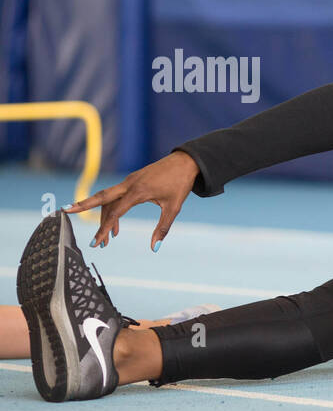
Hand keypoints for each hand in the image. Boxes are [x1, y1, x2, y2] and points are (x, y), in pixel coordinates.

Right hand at [62, 150, 199, 250]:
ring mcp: (129, 181)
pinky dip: (112, 209)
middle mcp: (129, 184)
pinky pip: (116, 195)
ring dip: (104, 217)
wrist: (185, 162)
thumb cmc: (180, 184)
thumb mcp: (173, 208)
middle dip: (84, 207)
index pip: (115, 212)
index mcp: (138, 191)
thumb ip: (162, 228)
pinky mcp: (132, 180)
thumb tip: (154, 247)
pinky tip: (116, 225)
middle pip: (101, 198)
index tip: (97, 242)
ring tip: (107, 238)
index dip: (104, 229)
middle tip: (68, 214)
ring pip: (109, 199)